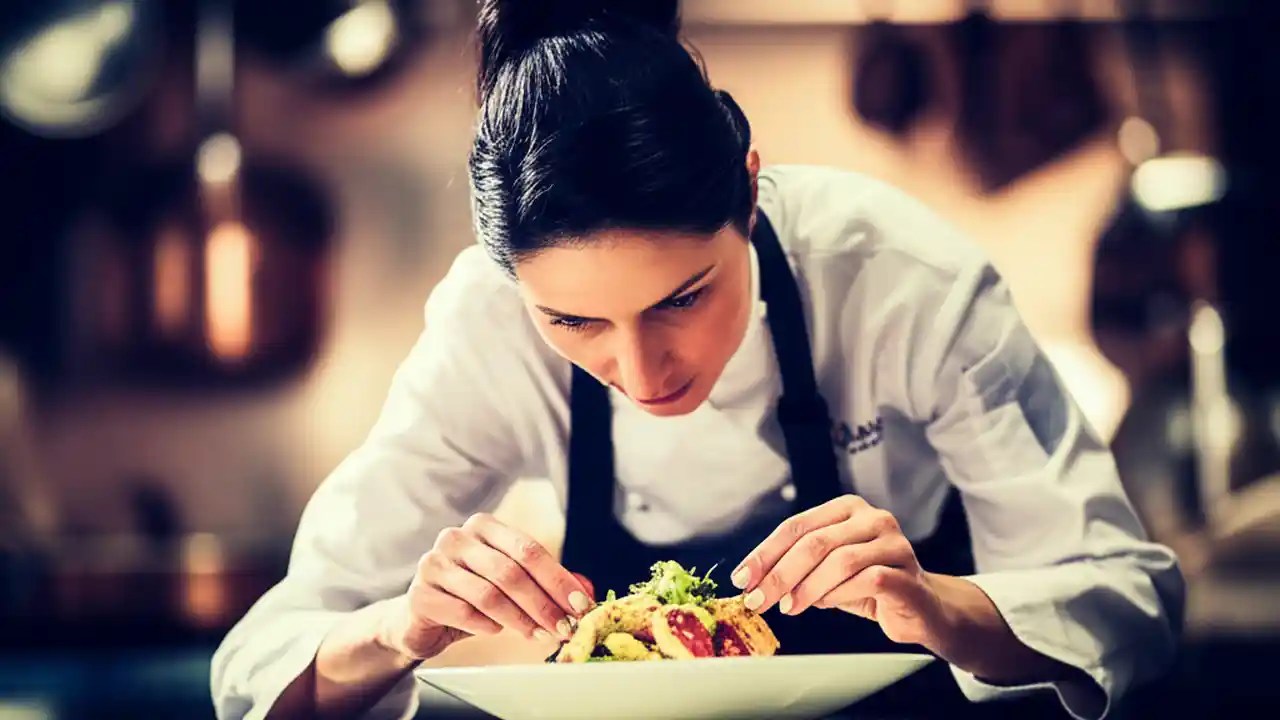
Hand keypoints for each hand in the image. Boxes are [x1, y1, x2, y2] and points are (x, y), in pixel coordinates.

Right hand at [379, 513, 594, 660]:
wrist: (420, 617)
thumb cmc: (470, 596)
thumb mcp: (507, 584)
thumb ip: (542, 583)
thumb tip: (584, 594)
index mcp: (483, 526)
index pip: (529, 550)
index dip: (558, 579)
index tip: (580, 605)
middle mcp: (456, 538)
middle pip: (511, 572)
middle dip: (543, 604)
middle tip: (563, 628)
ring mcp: (434, 564)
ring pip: (489, 594)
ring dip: (520, 620)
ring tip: (537, 634)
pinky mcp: (420, 594)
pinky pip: (464, 612)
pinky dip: (486, 626)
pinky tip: (495, 630)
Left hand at [732, 495, 946, 648]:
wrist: (922, 609)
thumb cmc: (869, 586)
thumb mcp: (826, 571)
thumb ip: (796, 568)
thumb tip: (753, 581)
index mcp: (846, 509)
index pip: (796, 526)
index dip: (765, 553)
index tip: (742, 578)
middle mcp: (872, 517)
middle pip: (814, 543)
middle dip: (779, 574)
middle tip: (757, 600)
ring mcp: (892, 542)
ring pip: (839, 561)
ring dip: (806, 588)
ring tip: (790, 607)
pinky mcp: (905, 571)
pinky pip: (865, 580)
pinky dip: (838, 595)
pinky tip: (825, 605)